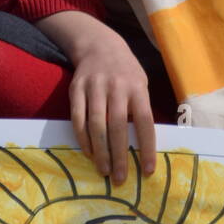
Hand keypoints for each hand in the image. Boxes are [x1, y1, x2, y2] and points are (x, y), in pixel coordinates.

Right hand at [69, 30, 156, 183]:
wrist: (99, 45)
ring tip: (104, 170)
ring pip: (96, 125)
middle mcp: (116, 87)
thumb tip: (143, 146)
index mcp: (137, 88)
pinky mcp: (76, 89)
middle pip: (117, 126)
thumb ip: (140, 109)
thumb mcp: (141, 84)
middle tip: (119, 178)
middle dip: (119, 155)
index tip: (147, 170)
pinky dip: (83, 138)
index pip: (145, 122)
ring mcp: (94, 87)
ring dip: (100, 151)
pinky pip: (78, 118)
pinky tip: (88, 152)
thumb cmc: (126, 72)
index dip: (147, 147)